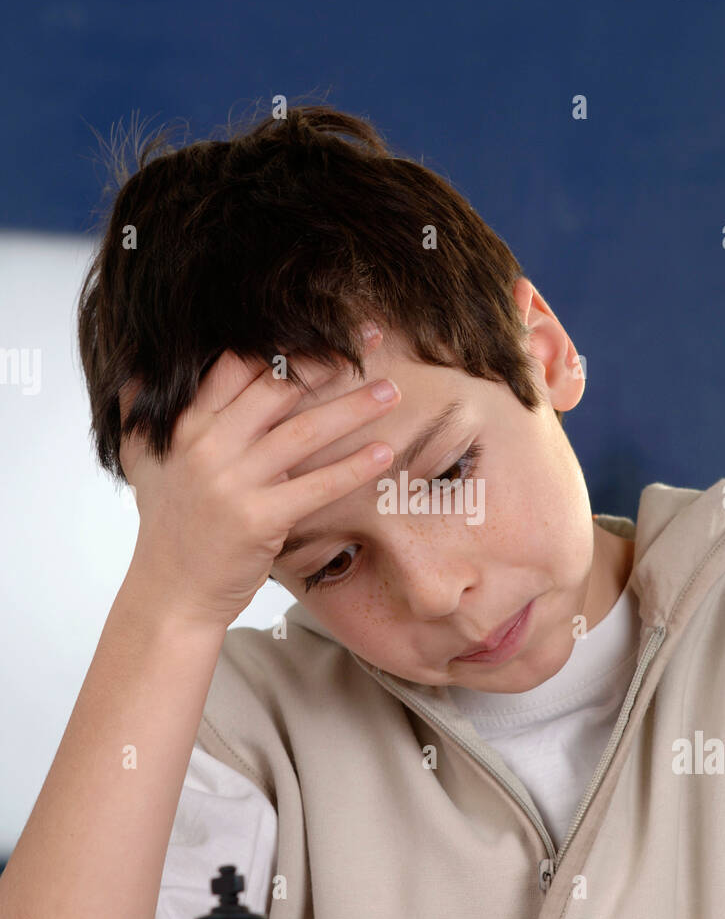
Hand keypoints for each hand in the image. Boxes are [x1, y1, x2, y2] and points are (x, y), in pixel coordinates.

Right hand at [118, 334, 398, 628]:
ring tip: (391, 393)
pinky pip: (316, 486)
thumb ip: (142, 411)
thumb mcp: (142, 460)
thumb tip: (139, 369)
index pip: (240, 363)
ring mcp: (232, 482)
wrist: (170, 593)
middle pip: (278, 387)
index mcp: (185, 423)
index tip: (326, 325)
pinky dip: (353, 467)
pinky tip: (384, 453)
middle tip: (374, 341)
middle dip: (331, 359)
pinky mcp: (258, 519)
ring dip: (353, 408)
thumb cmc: (168, 525)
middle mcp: (206, 444)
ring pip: (303, 431)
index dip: (286, 342)